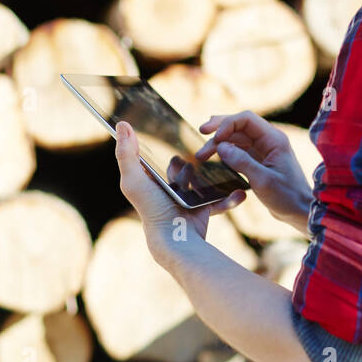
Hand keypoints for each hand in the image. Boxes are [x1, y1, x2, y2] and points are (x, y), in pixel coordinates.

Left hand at [114, 121, 244, 258]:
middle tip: (199, 157)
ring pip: (203, 180)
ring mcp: (187, 199)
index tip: (180, 131)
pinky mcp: (203, 208)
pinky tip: (239, 192)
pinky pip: (219, 199)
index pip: (160, 158)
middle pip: (185, 167)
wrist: (176, 237)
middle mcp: (168, 189)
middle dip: (192, 163)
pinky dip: (229, 197)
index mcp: (152, 181)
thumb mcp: (134, 180)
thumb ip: (126, 154)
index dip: (168, 146)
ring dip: (212, 175)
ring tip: (221, 167)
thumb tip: (122, 124)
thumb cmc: (152, 209)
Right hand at [196, 111, 312, 232]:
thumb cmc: (287, 196)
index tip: (213, 137)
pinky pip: (238, 150)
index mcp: (274, 139)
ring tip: (202, 154)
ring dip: (219, 143)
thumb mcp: (263, 180)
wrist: (299, 211)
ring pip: (236, 138)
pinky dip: (225, 152)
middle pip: (239, 125)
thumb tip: (220, 147)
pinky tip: (213, 158)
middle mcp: (268, 140)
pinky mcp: (258, 161)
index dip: (227, 123)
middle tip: (201, 132)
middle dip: (220, 128)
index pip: (246, 119)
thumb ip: (241, 162)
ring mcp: (262, 150)